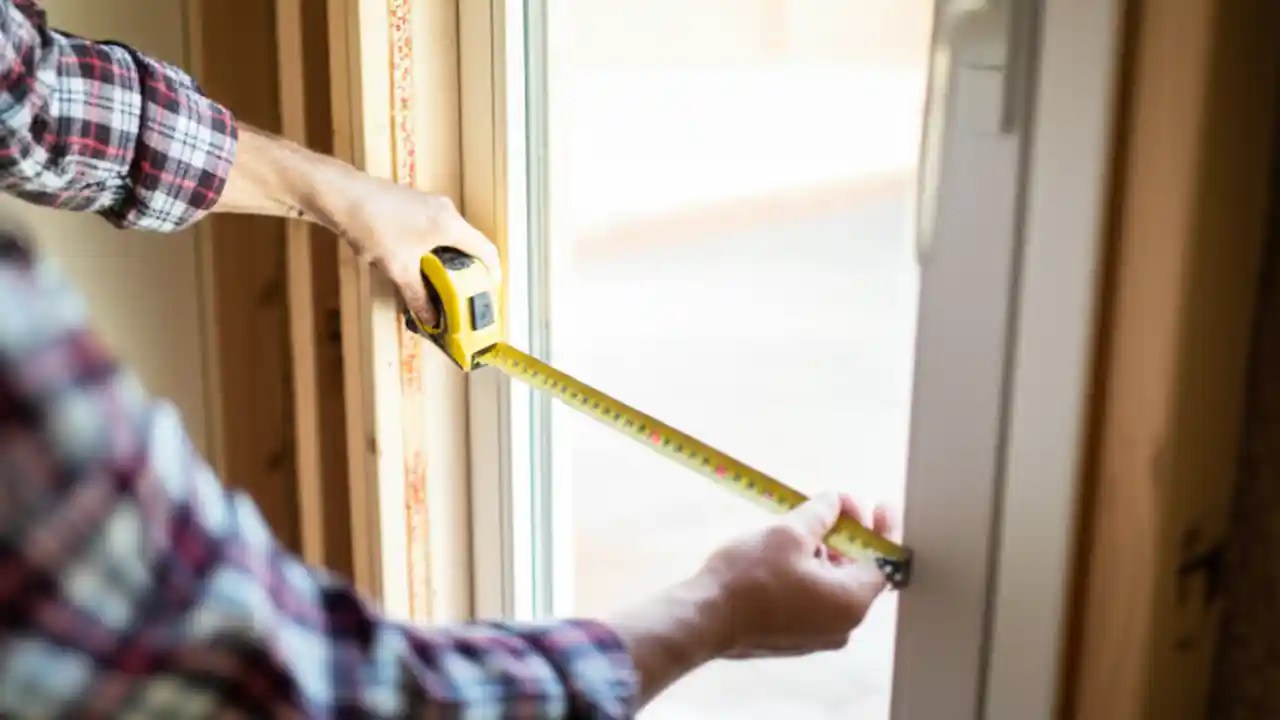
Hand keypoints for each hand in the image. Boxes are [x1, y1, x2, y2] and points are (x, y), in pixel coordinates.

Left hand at [214, 125, 501, 327]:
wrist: (339, 194)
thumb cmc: (372, 224)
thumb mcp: (397, 268)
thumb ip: (418, 296)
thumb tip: (430, 318)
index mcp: (449, 224)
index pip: (486, 250)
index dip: (493, 274)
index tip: (490, 292)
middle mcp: (444, 211)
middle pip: (468, 245)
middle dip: (467, 273)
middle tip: (462, 296)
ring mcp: (428, 205)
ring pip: (448, 238)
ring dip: (447, 262)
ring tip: (438, 285)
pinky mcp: (412, 205)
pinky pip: (433, 231)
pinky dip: (432, 250)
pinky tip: (416, 266)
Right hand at [699, 492, 892, 658]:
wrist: (704, 618)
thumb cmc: (749, 577)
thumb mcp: (789, 533)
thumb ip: (820, 515)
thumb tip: (834, 501)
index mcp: (850, 602)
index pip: (883, 561)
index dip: (882, 528)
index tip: (880, 504)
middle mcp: (842, 625)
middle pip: (858, 572)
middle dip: (850, 534)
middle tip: (838, 505)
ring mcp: (818, 634)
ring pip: (834, 584)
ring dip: (829, 551)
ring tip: (809, 523)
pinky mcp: (795, 636)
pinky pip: (816, 598)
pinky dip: (812, 572)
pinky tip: (793, 550)